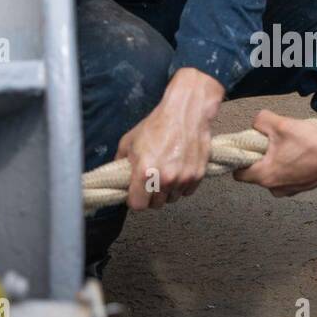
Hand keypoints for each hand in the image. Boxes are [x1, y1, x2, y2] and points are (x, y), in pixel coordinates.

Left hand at [116, 68, 224, 208]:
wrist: (186, 111)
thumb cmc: (157, 124)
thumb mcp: (130, 141)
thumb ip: (121, 162)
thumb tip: (118, 175)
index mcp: (145, 172)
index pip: (138, 205)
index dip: (135, 199)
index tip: (136, 192)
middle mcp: (165, 179)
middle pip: (156, 204)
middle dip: (152, 195)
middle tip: (151, 180)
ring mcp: (183, 178)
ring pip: (172, 198)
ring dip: (168, 191)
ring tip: (166, 173)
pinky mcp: (198, 175)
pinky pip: (187, 191)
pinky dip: (183, 185)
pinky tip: (179, 170)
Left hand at [235, 110, 316, 196]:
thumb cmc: (313, 146)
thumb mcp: (282, 124)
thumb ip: (261, 120)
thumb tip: (256, 122)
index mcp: (265, 176)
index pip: (238, 173)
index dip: (240, 158)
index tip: (246, 146)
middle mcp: (275, 188)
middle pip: (256, 172)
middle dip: (260, 156)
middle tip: (271, 140)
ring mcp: (289, 190)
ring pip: (272, 173)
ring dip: (276, 160)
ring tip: (289, 145)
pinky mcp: (301, 187)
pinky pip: (287, 175)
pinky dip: (289, 164)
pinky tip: (300, 152)